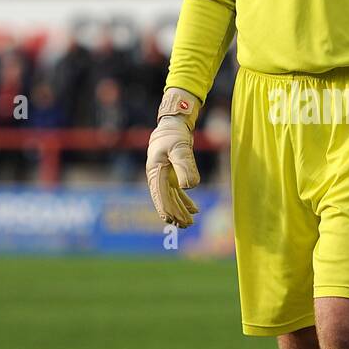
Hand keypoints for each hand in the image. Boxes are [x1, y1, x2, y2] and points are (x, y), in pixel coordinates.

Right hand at [146, 87, 201, 226]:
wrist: (173, 123)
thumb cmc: (174, 133)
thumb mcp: (180, 148)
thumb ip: (184, 166)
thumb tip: (189, 187)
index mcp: (155, 172)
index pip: (160, 196)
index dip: (168, 209)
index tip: (176, 220)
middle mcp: (156, 176)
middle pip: (165, 200)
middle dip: (175, 214)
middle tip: (187, 226)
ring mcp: (163, 176)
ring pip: (170, 198)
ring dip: (180, 210)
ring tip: (189, 223)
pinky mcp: (171, 174)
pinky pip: (176, 192)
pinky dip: (184, 201)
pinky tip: (194, 209)